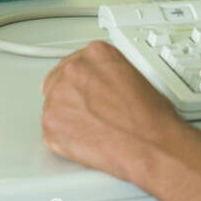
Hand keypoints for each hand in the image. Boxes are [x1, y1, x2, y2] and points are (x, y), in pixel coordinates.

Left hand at [41, 40, 186, 184]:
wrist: (151, 145)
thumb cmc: (150, 118)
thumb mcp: (134, 77)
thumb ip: (108, 73)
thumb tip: (101, 84)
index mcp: (95, 54)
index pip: (75, 61)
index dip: (81, 80)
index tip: (85, 89)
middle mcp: (73, 70)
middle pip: (58, 80)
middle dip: (70, 97)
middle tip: (88, 113)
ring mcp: (58, 97)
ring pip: (53, 106)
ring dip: (67, 117)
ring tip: (92, 129)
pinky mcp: (50, 125)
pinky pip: (50, 130)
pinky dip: (64, 138)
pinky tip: (85, 141)